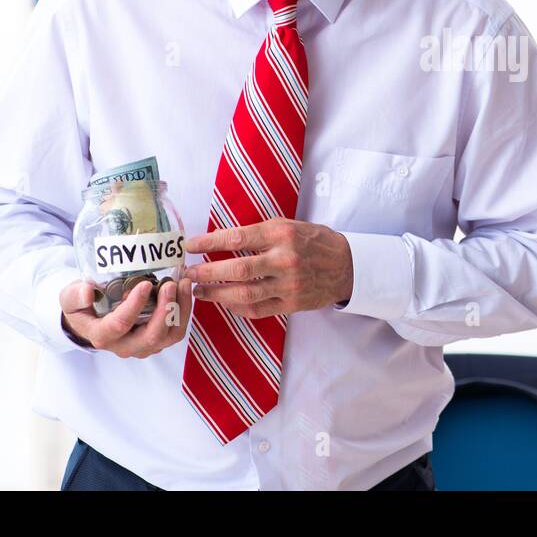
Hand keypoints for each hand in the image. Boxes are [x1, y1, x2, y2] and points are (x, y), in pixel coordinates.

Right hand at [60, 275, 193, 356]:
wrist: (91, 319)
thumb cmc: (82, 307)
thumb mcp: (69, 299)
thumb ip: (75, 295)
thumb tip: (88, 292)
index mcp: (102, 336)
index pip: (120, 325)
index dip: (134, 305)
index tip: (145, 284)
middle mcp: (125, 346)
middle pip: (152, 336)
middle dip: (164, 309)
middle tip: (171, 284)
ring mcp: (143, 345)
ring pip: (170, 335)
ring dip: (180, 310)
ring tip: (183, 283)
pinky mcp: (156, 340)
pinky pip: (176, 330)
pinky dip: (183, 310)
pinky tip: (184, 289)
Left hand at [182, 218, 353, 318]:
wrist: (347, 266)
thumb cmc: (314, 242)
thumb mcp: (288, 226)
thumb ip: (258, 233)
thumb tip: (221, 238)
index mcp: (282, 234)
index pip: (237, 237)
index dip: (210, 242)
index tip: (191, 245)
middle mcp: (284, 260)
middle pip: (237, 269)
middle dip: (208, 272)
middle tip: (189, 273)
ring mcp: (289, 285)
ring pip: (244, 293)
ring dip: (217, 294)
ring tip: (199, 292)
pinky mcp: (291, 304)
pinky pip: (257, 310)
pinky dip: (237, 308)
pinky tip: (224, 302)